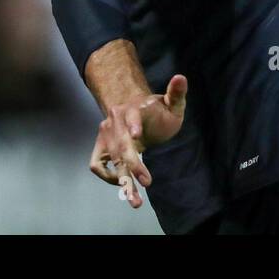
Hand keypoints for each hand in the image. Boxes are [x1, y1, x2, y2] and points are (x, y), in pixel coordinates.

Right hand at [88, 73, 187, 207]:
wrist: (134, 110)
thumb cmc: (156, 111)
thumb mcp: (171, 104)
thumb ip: (176, 94)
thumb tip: (181, 77)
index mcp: (134, 109)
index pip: (132, 116)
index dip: (133, 124)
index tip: (137, 136)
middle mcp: (116, 121)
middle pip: (122, 145)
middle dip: (133, 165)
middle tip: (148, 182)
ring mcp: (106, 134)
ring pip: (110, 160)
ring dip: (121, 181)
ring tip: (135, 201)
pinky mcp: (100, 147)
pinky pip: (96, 165)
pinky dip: (107, 176)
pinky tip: (124, 184)